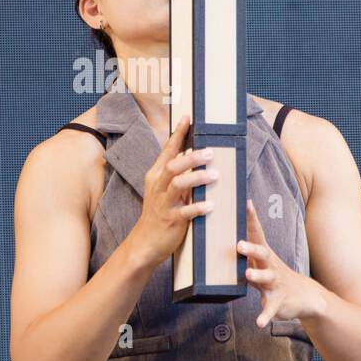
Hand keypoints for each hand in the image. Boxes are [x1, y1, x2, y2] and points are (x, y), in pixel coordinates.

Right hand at [130, 115, 218, 267]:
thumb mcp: (164, 189)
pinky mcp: (170, 220)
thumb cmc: (159, 213)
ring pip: (178, 184)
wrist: (145, 242)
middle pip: (173, 165)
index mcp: (156, 175)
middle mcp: (158, 186)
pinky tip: (211, 205)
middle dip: (192, 157)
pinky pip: (185, 211)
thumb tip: (195, 154)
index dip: (178, 134)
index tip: (188, 118)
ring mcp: (163, 203)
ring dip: (197, 178)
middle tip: (211, 152)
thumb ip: (178, 173)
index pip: (168, 150)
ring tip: (214, 175)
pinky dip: (198, 207)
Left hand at [237, 198, 323, 326]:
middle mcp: (271, 266)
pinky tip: (259, 322)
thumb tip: (225, 233)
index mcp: (265, 255)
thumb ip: (247, 249)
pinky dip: (265, 315)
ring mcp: (276, 284)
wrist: (305, 296)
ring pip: (267, 279)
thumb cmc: (275, 275)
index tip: (245, 202)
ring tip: (248, 275)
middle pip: (262, 254)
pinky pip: (271, 309)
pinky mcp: (279, 302)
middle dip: (251, 249)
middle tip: (238, 244)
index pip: (257, 233)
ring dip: (257, 277)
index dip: (252, 218)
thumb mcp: (262, 261)